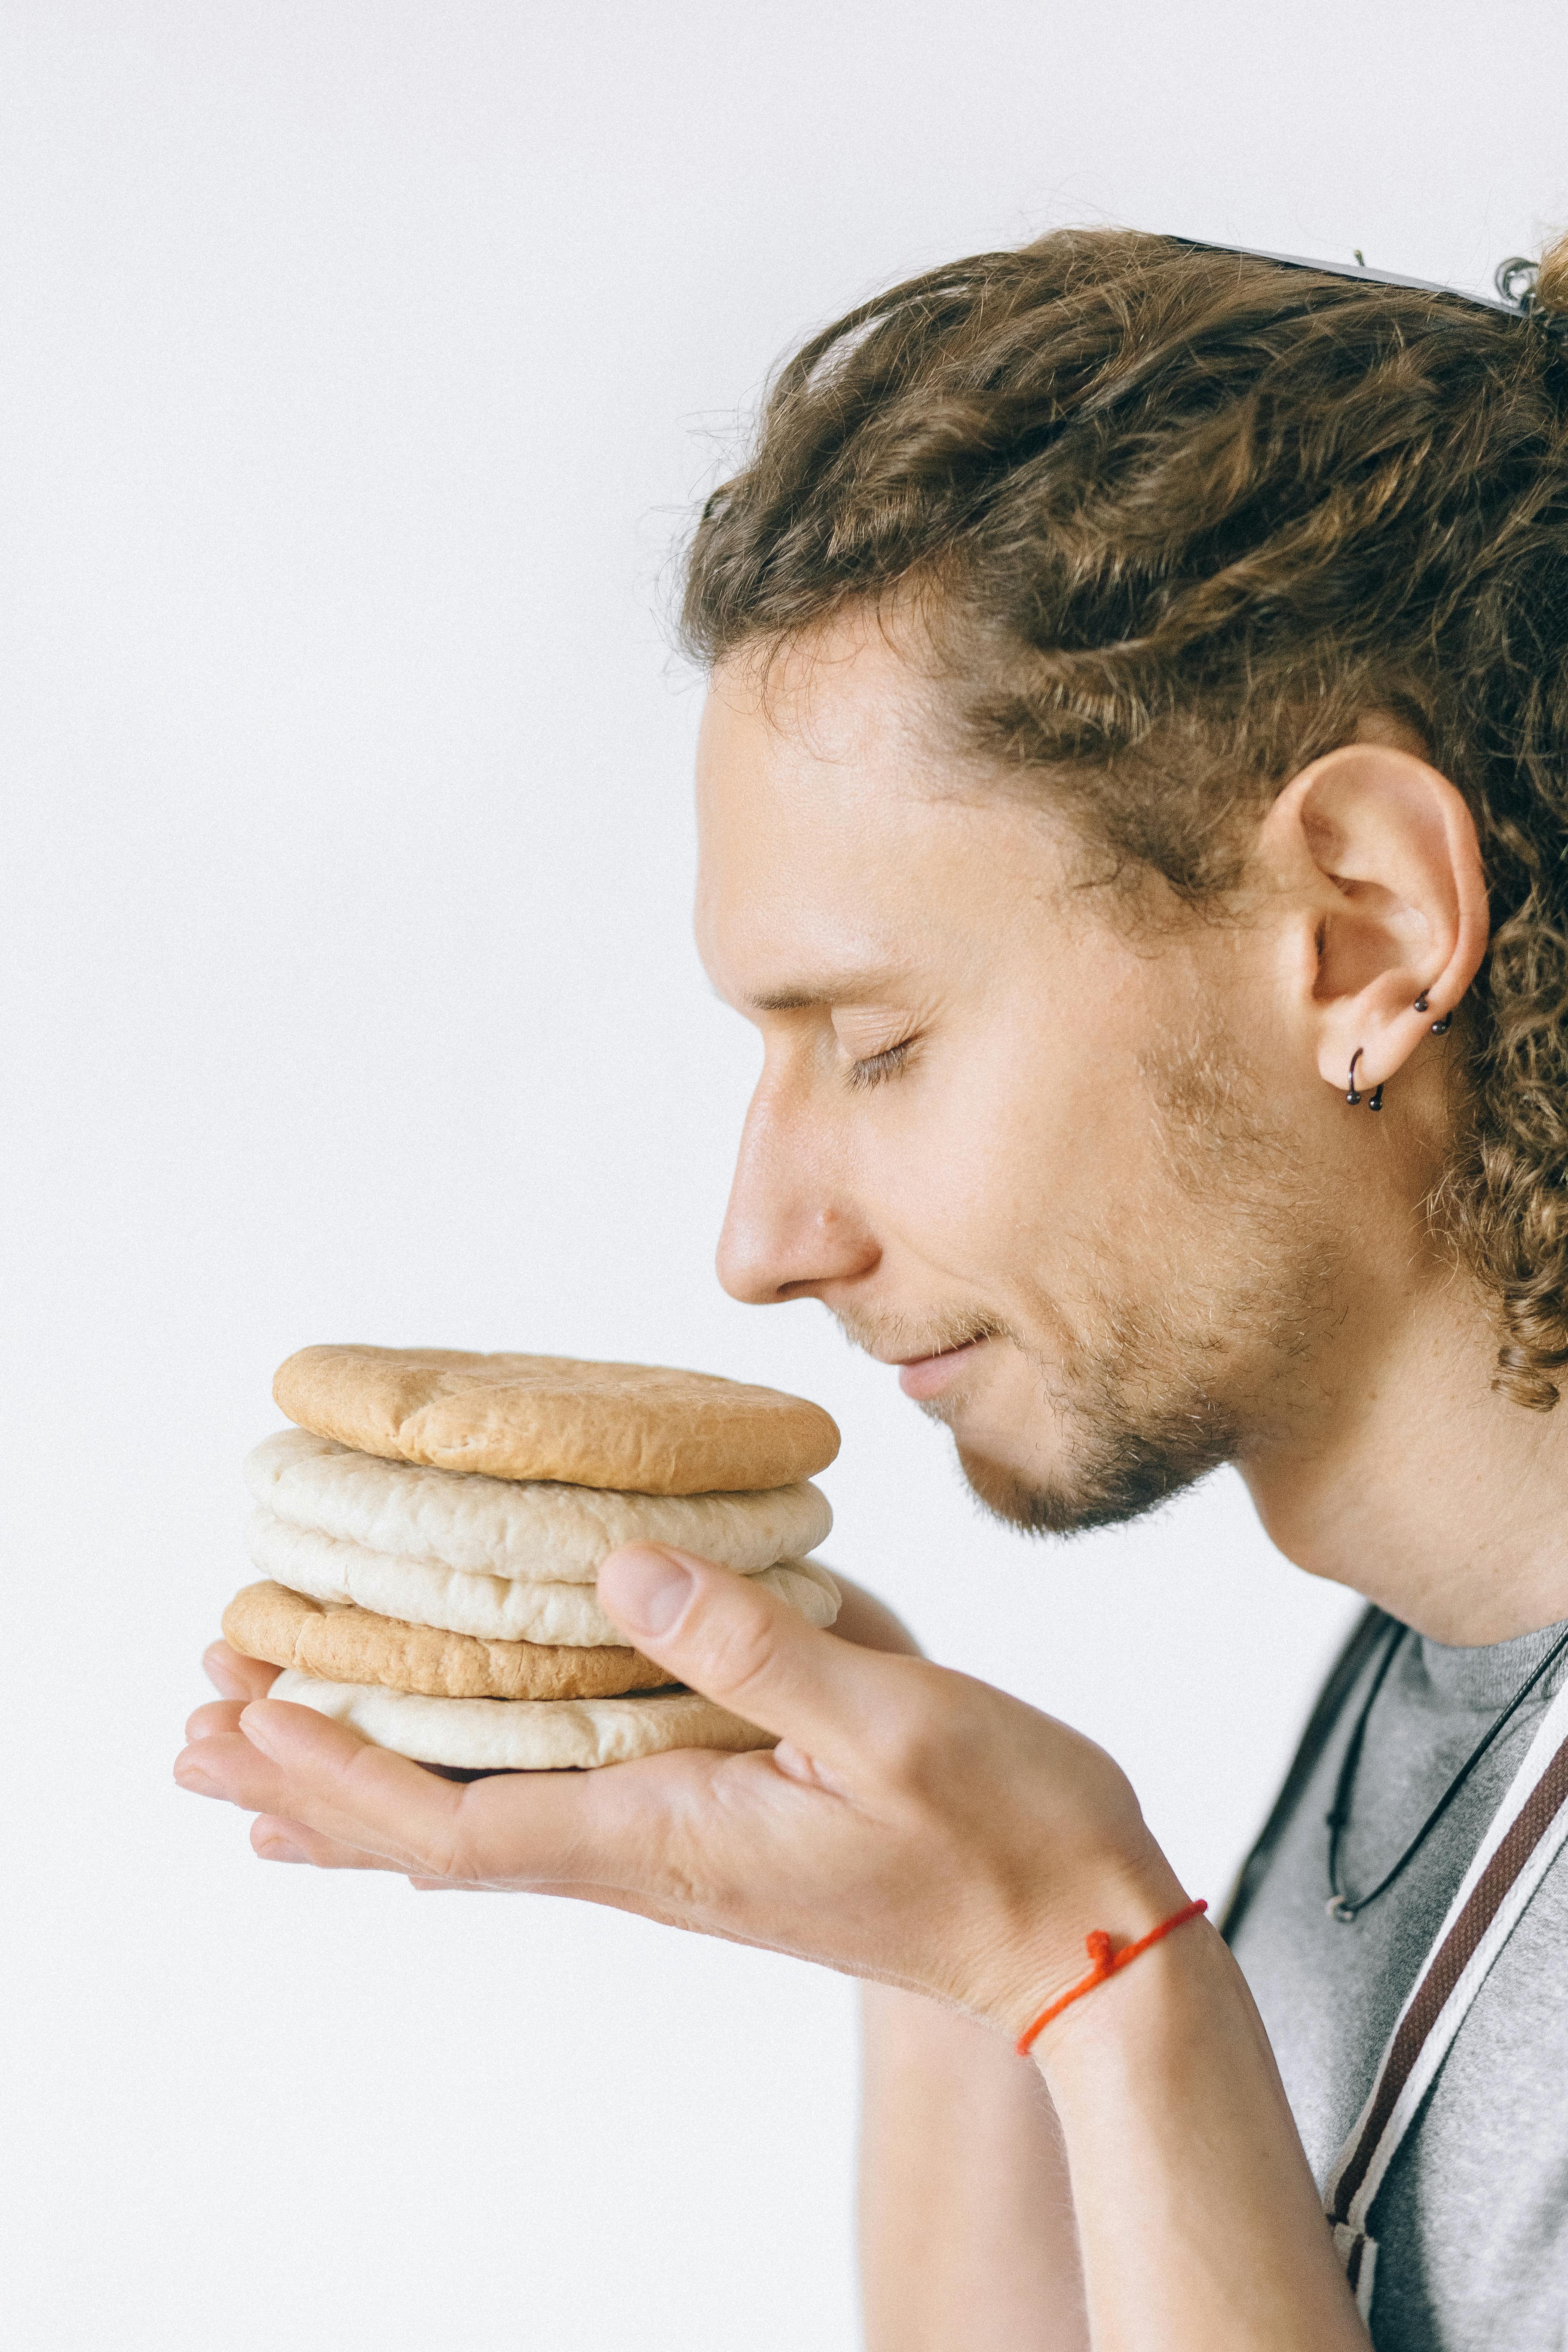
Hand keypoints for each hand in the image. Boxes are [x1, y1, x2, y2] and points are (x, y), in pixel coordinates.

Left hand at [177, 1549, 1183, 2030]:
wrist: (1072, 1939)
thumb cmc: (1000, 1829)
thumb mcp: (891, 1722)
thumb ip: (756, 1645)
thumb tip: (623, 1566)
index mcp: (671, 1836)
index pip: (459, 1822)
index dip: (341, 1771)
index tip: (248, 1715)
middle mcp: (646, 1861)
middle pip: (434, 1837)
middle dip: (308, 1786)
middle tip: (196, 1731)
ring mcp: (672, 1858)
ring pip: (474, 1831)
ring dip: (362, 1789)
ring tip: (267, 1747)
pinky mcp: (705, 1840)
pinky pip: (539, 1819)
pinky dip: (454, 1788)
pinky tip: (436, 1770)